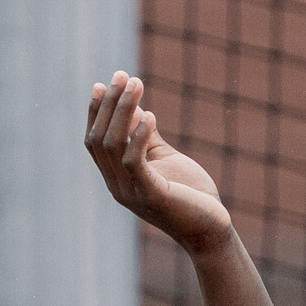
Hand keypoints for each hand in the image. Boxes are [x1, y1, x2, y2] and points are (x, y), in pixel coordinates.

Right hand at [84, 72, 233, 252]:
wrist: (211, 229)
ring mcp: (130, 192)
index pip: (94, 141)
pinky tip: (151, 116)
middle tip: (123, 76)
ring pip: (113, 144)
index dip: (95, 112)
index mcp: (117, 177)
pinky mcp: (150, 195)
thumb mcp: (164, 158)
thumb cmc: (190, 194)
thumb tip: (135, 106)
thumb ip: (146, 136)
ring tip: (137, 85)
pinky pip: (134, 161)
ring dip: (123, 110)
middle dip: (109, 103)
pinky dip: (139, 135)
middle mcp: (117, 186)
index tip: (102, 83)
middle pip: (99, 138)